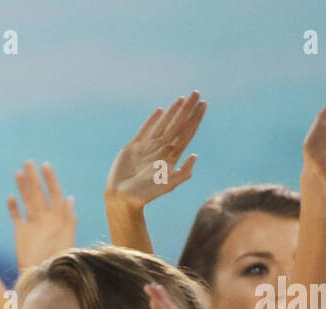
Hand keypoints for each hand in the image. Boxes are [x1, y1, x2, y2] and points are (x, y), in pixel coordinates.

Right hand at [7, 161, 75, 270]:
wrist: (43, 275)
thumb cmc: (58, 259)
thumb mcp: (67, 238)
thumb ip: (68, 219)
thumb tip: (69, 198)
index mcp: (58, 217)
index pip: (54, 194)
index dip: (51, 180)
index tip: (45, 165)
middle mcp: (45, 218)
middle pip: (39, 194)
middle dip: (34, 178)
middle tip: (28, 162)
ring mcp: (33, 225)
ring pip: (27, 201)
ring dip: (23, 188)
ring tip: (18, 173)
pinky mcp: (21, 233)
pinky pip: (16, 217)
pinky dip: (13, 208)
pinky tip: (10, 198)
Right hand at [105, 92, 204, 210]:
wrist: (122, 198)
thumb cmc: (144, 195)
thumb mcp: (167, 185)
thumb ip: (182, 172)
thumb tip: (195, 155)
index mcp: (171, 156)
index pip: (187, 133)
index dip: (195, 119)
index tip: (203, 104)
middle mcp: (161, 149)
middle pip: (178, 125)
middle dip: (187, 109)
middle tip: (196, 93)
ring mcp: (147, 147)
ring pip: (163, 124)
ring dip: (173, 111)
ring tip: (182, 99)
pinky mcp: (133, 148)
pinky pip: (145, 130)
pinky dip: (152, 120)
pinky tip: (160, 111)